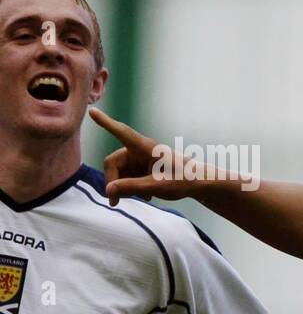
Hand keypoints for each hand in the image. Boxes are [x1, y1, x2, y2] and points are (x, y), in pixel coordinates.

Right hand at [89, 108, 224, 205]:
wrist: (199, 183)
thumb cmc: (183, 180)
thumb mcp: (157, 186)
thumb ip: (132, 187)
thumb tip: (108, 190)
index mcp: (144, 147)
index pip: (122, 133)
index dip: (106, 123)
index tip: (92, 111)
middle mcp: (138, 149)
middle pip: (112, 163)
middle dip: (114, 182)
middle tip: (115, 202)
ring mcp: (139, 158)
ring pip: (119, 173)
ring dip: (126, 187)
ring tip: (145, 196)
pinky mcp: (141, 166)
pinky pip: (127, 177)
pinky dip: (133, 187)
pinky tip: (148, 195)